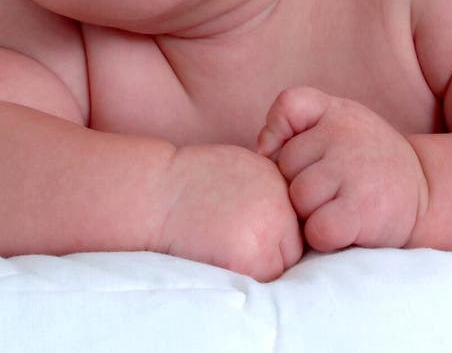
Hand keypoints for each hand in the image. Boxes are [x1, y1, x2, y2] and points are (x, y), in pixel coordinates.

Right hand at [157, 144, 302, 281]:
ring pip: (279, 267)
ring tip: (225, 248)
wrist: (157, 194)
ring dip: (258, 266)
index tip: (245, 228)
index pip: (295, 219)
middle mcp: (280, 204)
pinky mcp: (250, 261)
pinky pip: (260, 283)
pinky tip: (219, 258)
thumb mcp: (239, 167)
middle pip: (292, 244)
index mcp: (277, 178)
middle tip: (234, 241)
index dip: (273, 230)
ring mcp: (267, 234)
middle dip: (270, 249)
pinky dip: (244, 278)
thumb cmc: (190, 182)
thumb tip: (290, 216)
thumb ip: (268, 189)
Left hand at [257, 87, 428, 251]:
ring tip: (338, 206)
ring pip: (298, 199)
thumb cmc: (368, 159)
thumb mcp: (338, 121)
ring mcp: (353, 171)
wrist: (428, 191)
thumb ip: (294, 120)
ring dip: (311, 212)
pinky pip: (317, 229)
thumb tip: (262, 149)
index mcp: (337, 111)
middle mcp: (345, 134)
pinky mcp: (361, 210)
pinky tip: (344, 227)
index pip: (289, 106)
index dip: (281, 131)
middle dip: (299, 182)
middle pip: (286, 166)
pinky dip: (324, 237)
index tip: (299, 152)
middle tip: (332, 187)